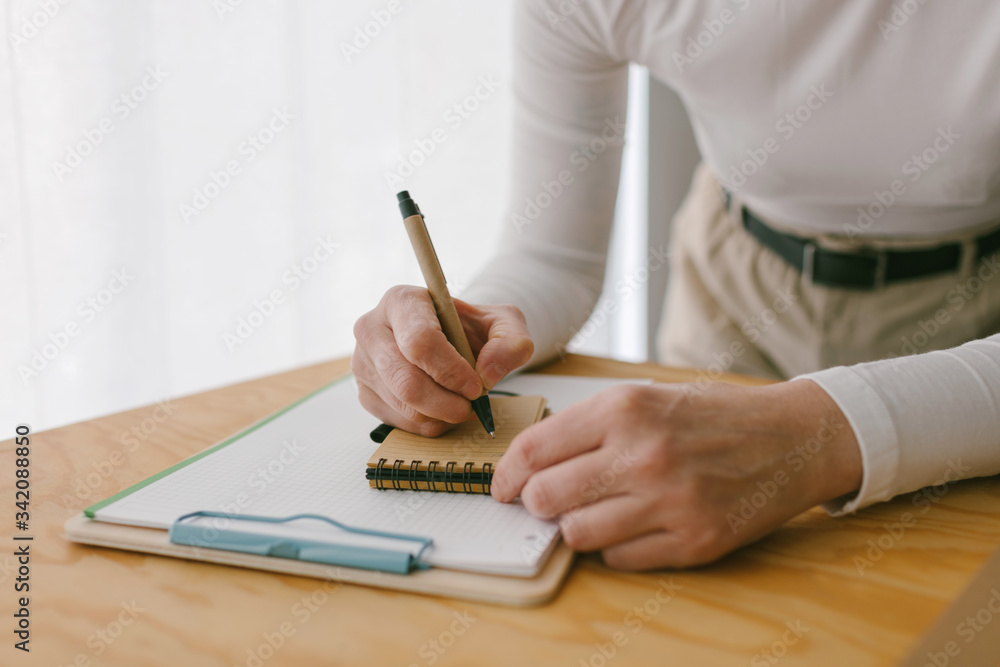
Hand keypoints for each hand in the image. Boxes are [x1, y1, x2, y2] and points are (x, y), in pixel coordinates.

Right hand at [352, 285, 533, 436]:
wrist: (451, 341)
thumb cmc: (472, 328)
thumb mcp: (504, 323)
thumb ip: (510, 340)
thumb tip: (487, 373)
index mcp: (401, 300)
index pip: (420, 342)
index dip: (451, 371)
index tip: (476, 385)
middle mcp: (371, 328)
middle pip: (406, 381)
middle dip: (447, 403)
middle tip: (472, 405)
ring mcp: (362, 362)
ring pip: (404, 406)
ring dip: (442, 415)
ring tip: (461, 403)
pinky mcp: (365, 393)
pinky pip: (399, 422)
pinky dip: (430, 425)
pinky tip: (443, 409)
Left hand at [491, 379, 861, 568]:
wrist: (791, 437)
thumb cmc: (710, 416)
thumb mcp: (645, 397)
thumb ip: (586, 427)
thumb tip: (528, 466)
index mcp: (624, 409)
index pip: (533, 450)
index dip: (507, 474)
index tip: (504, 487)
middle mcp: (643, 454)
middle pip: (545, 498)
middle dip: (537, 504)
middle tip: (548, 502)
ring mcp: (670, 501)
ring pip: (577, 535)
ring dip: (577, 526)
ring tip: (598, 511)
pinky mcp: (694, 541)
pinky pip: (620, 559)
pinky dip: (617, 547)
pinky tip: (636, 524)